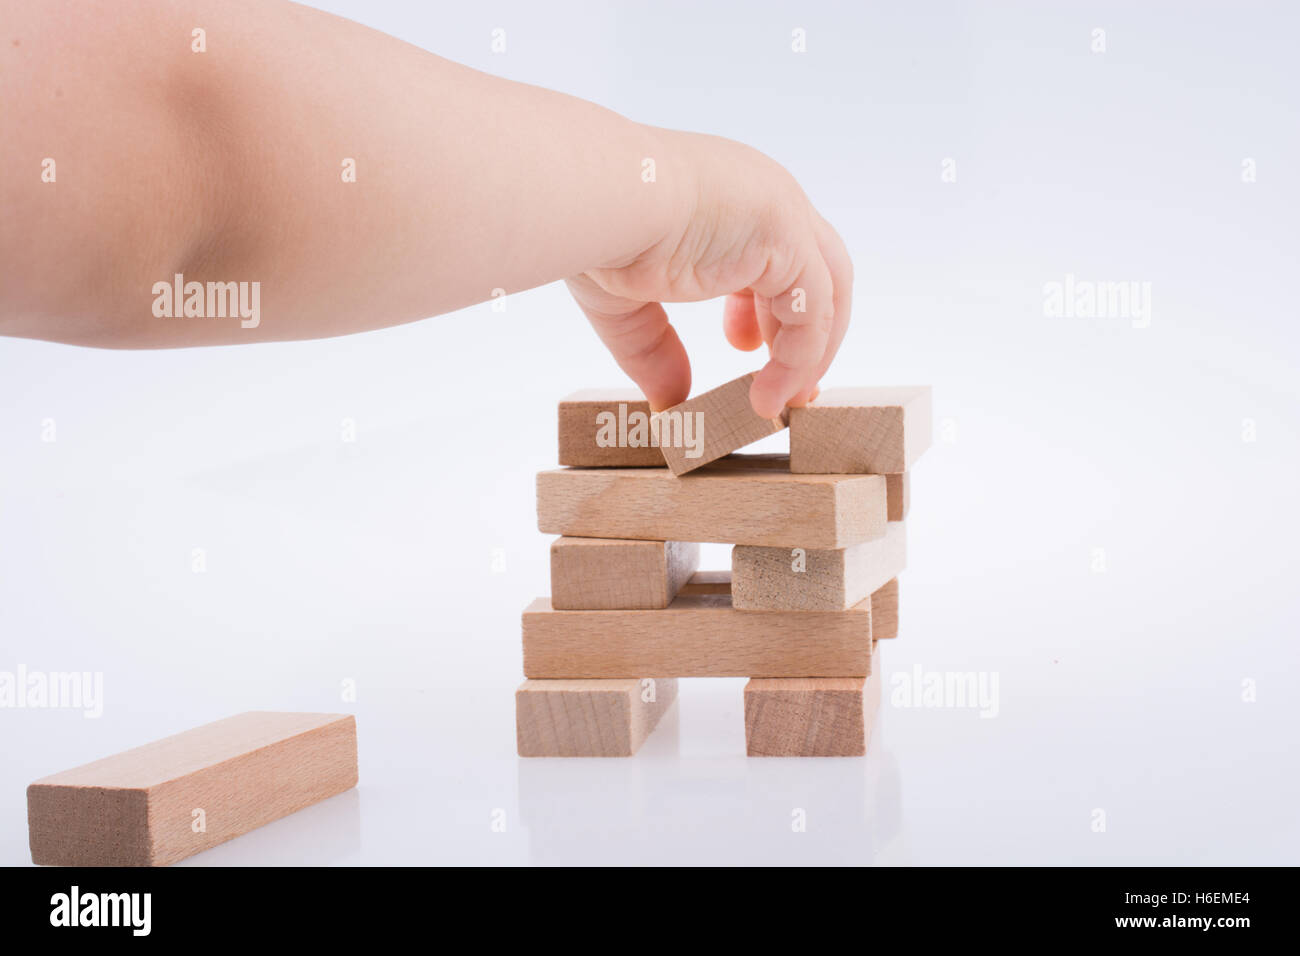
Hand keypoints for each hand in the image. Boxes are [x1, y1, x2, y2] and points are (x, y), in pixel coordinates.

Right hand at [566, 128, 852, 417]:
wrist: (599, 200)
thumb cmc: (600, 232)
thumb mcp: (629, 304)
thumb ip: (655, 348)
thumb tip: (670, 400)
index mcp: (731, 202)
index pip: (773, 255)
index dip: (765, 309)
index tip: (745, 349)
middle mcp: (766, 197)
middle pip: (817, 272)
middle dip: (805, 335)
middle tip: (789, 387)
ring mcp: (783, 212)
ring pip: (827, 293)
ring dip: (809, 355)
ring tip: (782, 402)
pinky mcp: (789, 237)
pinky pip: (813, 312)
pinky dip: (798, 361)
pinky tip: (767, 395)